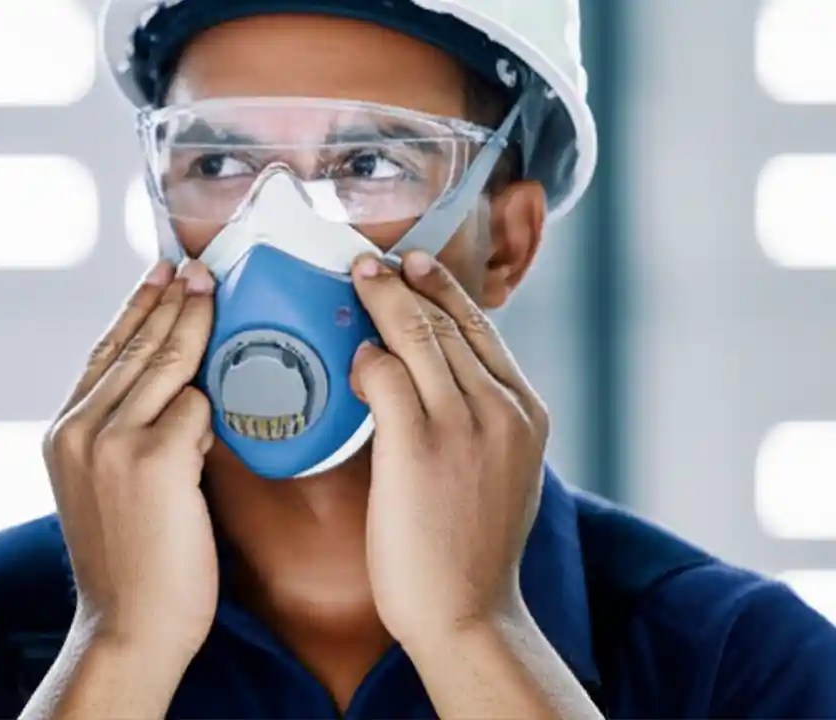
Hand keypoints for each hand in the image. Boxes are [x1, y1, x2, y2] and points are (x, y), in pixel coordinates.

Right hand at [42, 260, 219, 662]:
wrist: (128, 625)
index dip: (134, 309)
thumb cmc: (130, 564)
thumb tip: (175, 392)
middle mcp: (79, 429)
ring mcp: (114, 441)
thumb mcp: (102, 486)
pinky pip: (197, 408)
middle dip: (168, 300)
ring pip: (165, 364)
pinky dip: (213, 407)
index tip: (159, 274)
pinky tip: (223, 397)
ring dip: (193, 322)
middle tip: (195, 267)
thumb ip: (121, 435)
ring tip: (212, 289)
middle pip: (134, 347)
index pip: (104, 354)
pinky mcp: (155, 458)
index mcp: (63, 433)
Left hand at [349, 250, 548, 650]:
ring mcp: (463, 425)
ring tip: (356, 277)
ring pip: (417, 336)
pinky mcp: (418, 446)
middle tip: (372, 260)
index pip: (482, 330)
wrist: (468, 613)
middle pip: (447, 322)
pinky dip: (366, 359)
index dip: (444, 290)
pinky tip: (354, 358)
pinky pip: (385, 375)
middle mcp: (501, 409)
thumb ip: (481, 421)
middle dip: (407, 284)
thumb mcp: (501, 471)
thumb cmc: (471, 549)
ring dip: (382, 301)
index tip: (415, 265)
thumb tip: (441, 382)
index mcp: (527, 412)